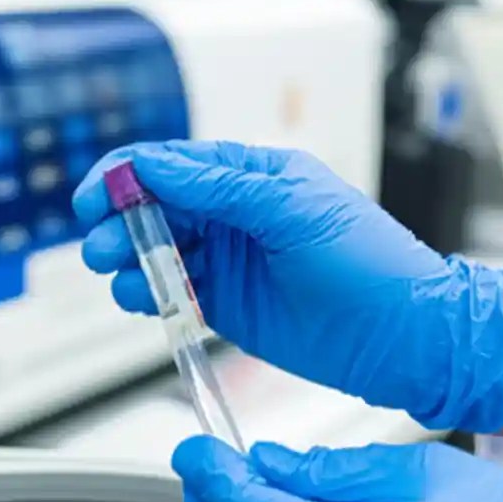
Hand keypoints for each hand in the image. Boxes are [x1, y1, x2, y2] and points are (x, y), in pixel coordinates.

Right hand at [74, 141, 502, 432]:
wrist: (406, 337)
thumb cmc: (371, 265)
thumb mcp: (293, 211)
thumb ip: (220, 189)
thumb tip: (156, 164)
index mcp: (258, 177)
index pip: (177, 164)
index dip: (130, 176)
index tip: (97, 196)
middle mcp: (241, 214)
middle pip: (159, 207)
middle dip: (122, 221)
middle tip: (100, 245)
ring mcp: (235, 260)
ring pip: (161, 251)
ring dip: (130, 259)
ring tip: (118, 276)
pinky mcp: (231, 305)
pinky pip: (175, 292)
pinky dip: (150, 294)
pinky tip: (140, 299)